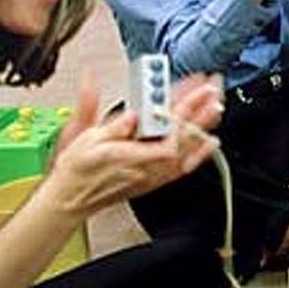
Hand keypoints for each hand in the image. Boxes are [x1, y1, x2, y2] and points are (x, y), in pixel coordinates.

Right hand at [42, 70, 222, 218]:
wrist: (72, 198)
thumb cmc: (77, 170)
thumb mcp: (86, 139)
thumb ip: (113, 125)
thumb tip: (131, 115)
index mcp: (132, 153)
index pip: (167, 133)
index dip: (185, 112)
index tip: (195, 95)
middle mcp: (148, 166)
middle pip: (184, 136)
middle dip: (199, 109)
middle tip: (211, 89)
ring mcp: (154, 174)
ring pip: (188, 148)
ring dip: (203, 125)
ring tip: (216, 104)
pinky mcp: (156, 178)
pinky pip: (185, 166)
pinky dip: (200, 153)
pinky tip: (211, 142)